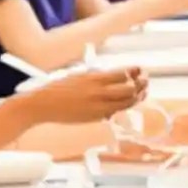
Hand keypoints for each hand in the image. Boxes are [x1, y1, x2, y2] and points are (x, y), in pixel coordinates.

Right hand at [17, 67, 147, 123]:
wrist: (41, 104)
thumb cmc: (56, 89)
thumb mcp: (77, 76)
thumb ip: (96, 78)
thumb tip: (114, 79)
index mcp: (93, 78)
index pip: (123, 73)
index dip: (135, 71)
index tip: (140, 70)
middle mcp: (98, 92)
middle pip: (129, 88)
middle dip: (141, 84)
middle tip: (146, 81)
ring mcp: (97, 106)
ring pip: (126, 102)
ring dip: (137, 97)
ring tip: (142, 93)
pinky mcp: (94, 117)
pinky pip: (115, 111)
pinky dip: (124, 106)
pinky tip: (127, 103)